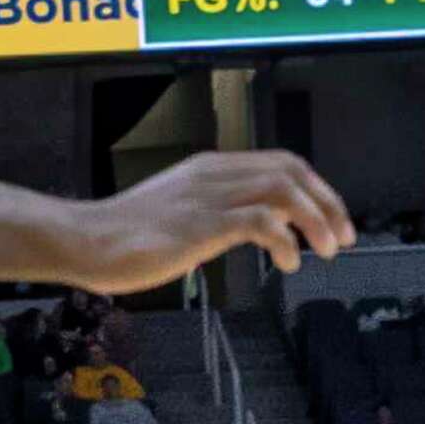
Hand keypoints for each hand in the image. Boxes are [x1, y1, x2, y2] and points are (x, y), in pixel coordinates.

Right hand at [80, 151, 352, 289]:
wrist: (83, 240)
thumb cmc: (123, 234)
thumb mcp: (178, 211)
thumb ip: (214, 210)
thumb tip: (253, 227)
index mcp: (206, 169)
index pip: (279, 162)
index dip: (316, 188)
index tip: (332, 218)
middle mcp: (210, 175)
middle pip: (289, 171)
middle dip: (326, 203)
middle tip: (341, 237)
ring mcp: (204, 198)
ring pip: (281, 190)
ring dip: (314, 221)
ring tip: (324, 250)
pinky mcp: (199, 225)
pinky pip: (259, 222)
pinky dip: (285, 241)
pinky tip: (287, 262)